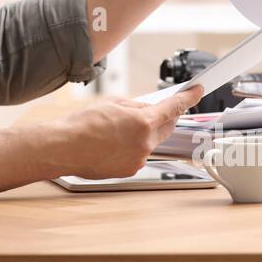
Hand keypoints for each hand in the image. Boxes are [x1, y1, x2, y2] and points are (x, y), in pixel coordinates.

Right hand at [57, 86, 203, 178]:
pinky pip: (138, 154)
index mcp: (143, 121)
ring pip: (150, 141)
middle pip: (166, 127)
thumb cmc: (82, 124)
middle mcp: (145, 143)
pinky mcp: (130, 170)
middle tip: (152, 110)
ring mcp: (139, 159)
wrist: (64, 147)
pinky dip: (131, 147)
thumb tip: (147, 108)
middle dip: (163, 117)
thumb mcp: (113, 103)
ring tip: (116, 129)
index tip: (197, 92)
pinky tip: (112, 142)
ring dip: (142, 133)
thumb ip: (136, 105)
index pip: (173, 107)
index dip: (188, 98)